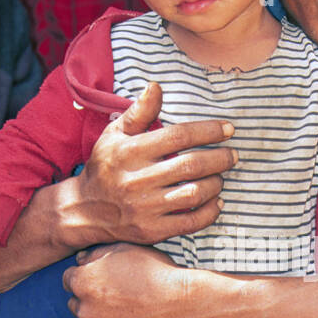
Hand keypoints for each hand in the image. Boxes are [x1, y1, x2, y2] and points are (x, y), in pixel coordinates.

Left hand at [63, 240, 188, 317]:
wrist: (181, 303)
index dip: (84, 278)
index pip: (68, 280)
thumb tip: (80, 260)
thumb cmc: (155, 272)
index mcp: (83, 282)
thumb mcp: (125, 250)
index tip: (99, 280)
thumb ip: (96, 254)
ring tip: (122, 316)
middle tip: (114, 298)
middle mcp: (85, 310)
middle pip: (76, 306)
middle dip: (89, 301)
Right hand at [69, 79, 237, 246]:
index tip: (228, 129)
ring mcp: (146, 207)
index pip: (178, 136)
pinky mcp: (152, 230)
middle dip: (219, 158)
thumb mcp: (114, 134)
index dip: (208, 131)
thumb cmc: (105, 166)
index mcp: (131, 152)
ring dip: (215, 184)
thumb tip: (156, 86)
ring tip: (220, 177)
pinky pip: (190, 222)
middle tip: (232, 155)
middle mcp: (138, 179)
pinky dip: (209, 212)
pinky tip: (216, 202)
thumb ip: (138, 112)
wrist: (85, 210)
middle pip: (191, 165)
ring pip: (194, 193)